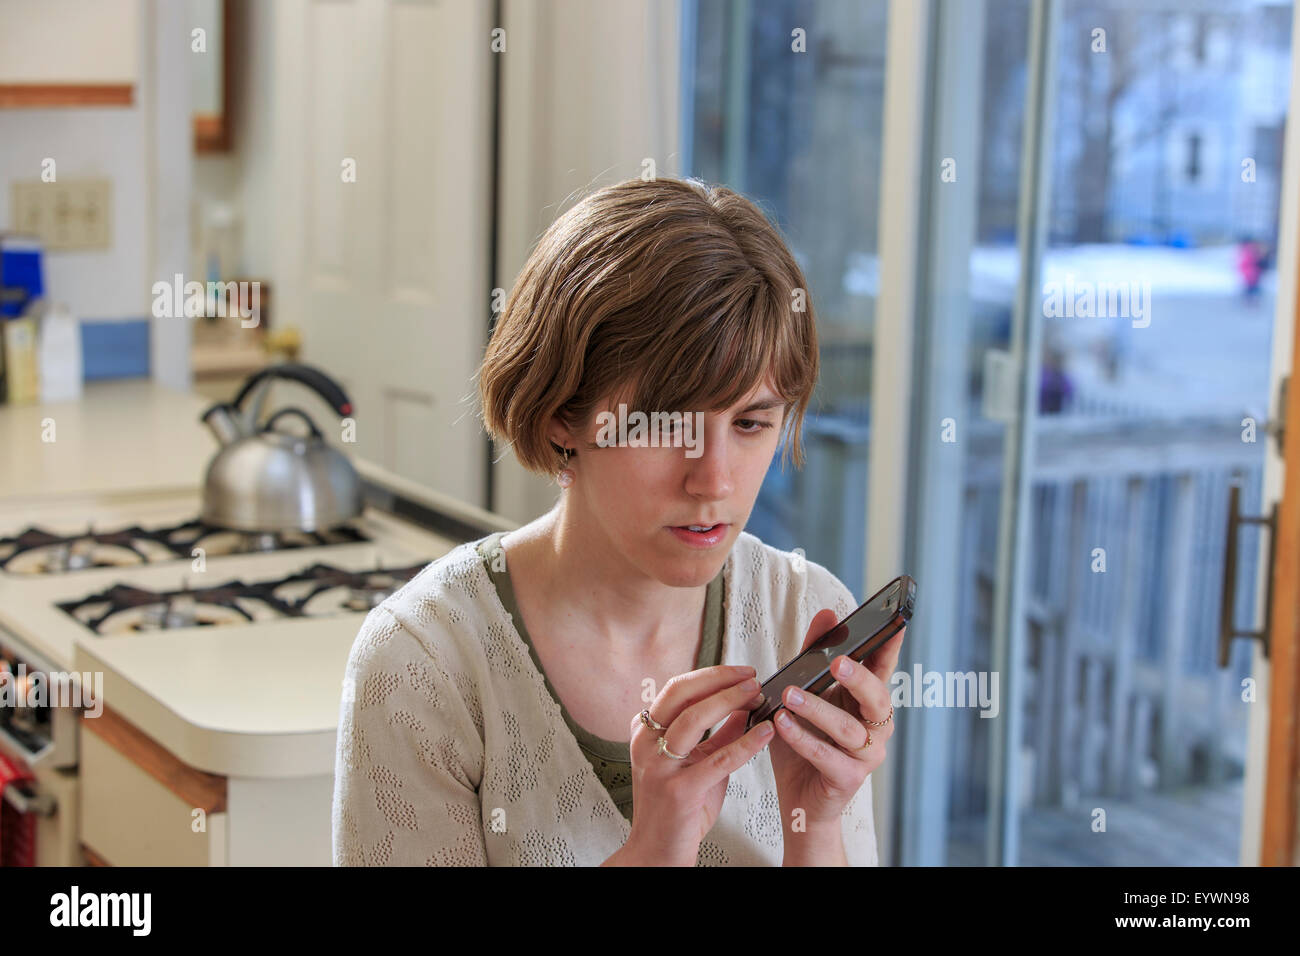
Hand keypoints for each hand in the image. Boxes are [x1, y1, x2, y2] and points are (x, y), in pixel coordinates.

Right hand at [607, 665, 772, 865]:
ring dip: (730, 701)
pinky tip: (765, 733)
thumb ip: (719, 736)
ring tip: (757, 695)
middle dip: (720, 680)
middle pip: (681, 695)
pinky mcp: (679, 791)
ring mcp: (660, 767)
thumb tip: (745, 707)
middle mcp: (646, 745)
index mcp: (645, 733)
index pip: (677, 689)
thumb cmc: (676, 811)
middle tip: (751, 677)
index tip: (741, 673)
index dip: (711, 675)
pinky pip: (718, 759)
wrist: (657, 854)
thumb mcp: (697, 764)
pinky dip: (745, 742)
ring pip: (694, 719)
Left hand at [768, 610, 904, 834]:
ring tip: (789, 695)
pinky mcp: (849, 778)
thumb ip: (812, 656)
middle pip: (876, 697)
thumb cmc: (804, 739)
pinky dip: (803, 738)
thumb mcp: (804, 692)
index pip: (882, 668)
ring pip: (848, 729)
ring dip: (817, 709)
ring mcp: (866, 754)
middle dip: (859, 678)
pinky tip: (781, 723)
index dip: (889, 646)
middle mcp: (875, 726)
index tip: (893, 621)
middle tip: (837, 662)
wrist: (799, 797)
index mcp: (866, 701)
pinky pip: (826, 756)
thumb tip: (827, 614)